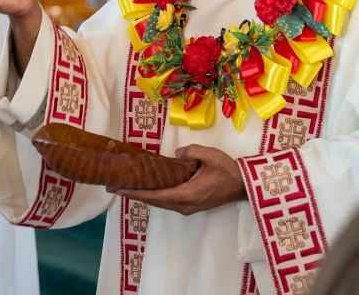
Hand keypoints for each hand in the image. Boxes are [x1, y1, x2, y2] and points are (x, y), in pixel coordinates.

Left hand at [110, 145, 246, 215]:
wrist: (244, 186)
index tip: (117, 189)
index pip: (154, 196)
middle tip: (114, 187)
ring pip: (160, 202)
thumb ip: (191, 152)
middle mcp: (183, 205)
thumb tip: (177, 153)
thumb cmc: (228, 171)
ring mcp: (187, 207)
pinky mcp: (190, 204)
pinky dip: (154, 195)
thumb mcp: (210, 156)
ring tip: (126, 187)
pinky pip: (167, 201)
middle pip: (153, 201)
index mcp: (186, 195)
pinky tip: (147, 188)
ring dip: (143, 195)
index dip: (134, 193)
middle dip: (133, 194)